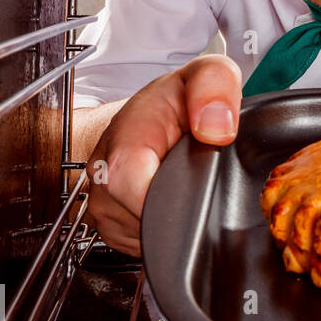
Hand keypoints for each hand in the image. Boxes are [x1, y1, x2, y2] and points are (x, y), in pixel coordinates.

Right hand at [84, 55, 242, 255]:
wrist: (149, 114)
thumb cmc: (175, 100)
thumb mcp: (209, 74)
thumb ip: (216, 87)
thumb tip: (216, 128)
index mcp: (126, 138)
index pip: (131, 187)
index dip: (169, 199)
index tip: (197, 191)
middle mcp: (104, 175)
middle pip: (144, 221)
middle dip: (181, 212)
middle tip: (200, 183)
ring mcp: (103, 205)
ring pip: (144, 238)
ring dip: (172, 222)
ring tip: (184, 188)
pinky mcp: (111, 225)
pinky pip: (141, 245)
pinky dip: (163, 230)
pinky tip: (173, 202)